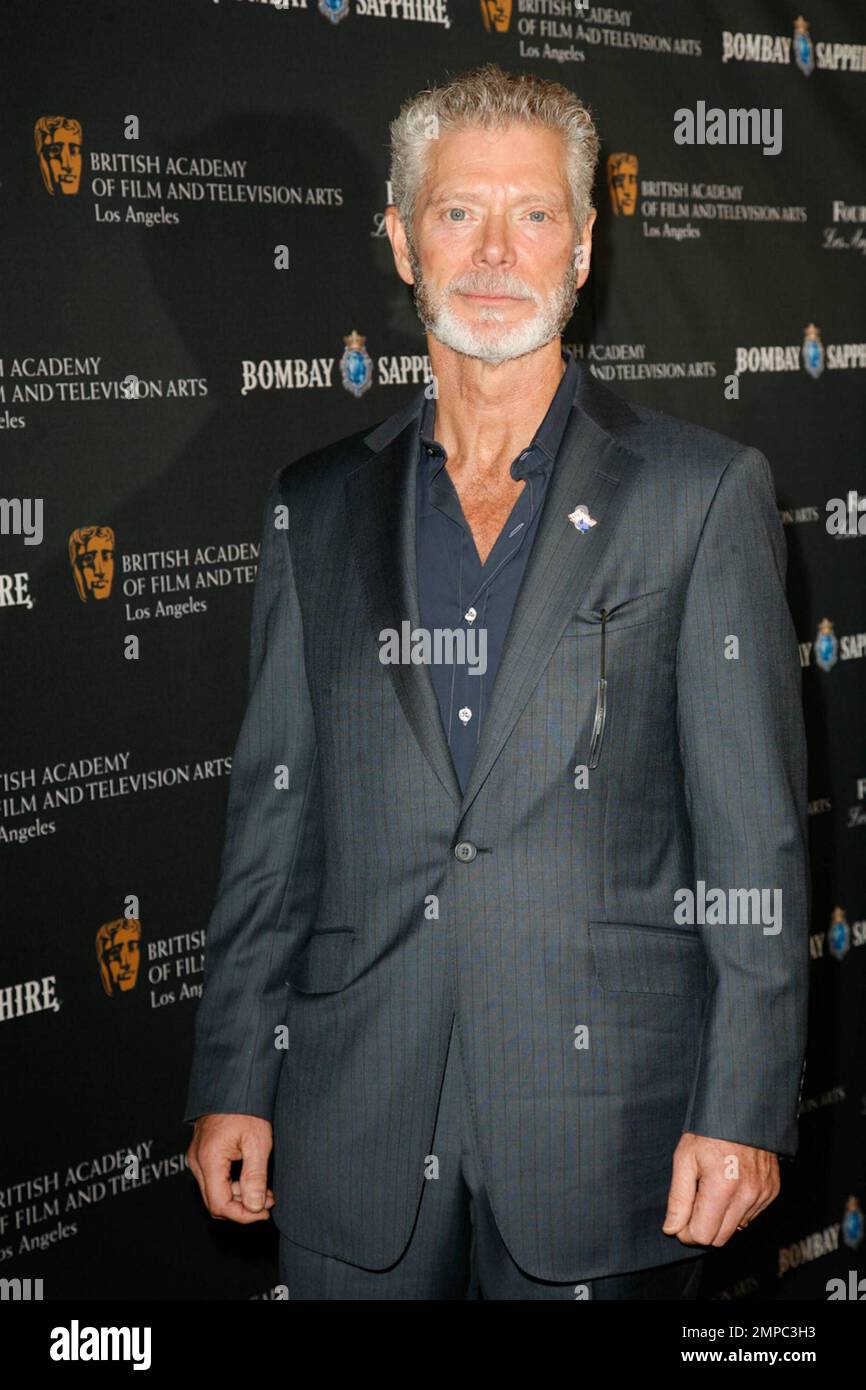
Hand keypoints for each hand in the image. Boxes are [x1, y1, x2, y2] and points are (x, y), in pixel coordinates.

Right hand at [187, 1113, 275, 1223]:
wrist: (235, 1083)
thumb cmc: (246, 1107)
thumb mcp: (257, 1142)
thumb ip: (255, 1177)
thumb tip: (253, 1208)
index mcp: (208, 1160)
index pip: (219, 1205)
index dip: (243, 1215)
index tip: (264, 1212)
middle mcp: (196, 1161)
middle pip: (215, 1202)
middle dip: (242, 1207)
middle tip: (268, 1200)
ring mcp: (197, 1157)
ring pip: (215, 1192)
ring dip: (239, 1196)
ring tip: (264, 1189)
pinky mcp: (202, 1153)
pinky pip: (215, 1178)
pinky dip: (233, 1184)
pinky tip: (252, 1178)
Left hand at [662, 1132, 779, 1246]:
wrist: (742, 1110)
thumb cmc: (709, 1132)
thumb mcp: (684, 1158)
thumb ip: (678, 1198)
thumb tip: (672, 1228)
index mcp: (722, 1188)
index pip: (702, 1235)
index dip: (686, 1230)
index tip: (680, 1216)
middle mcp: (747, 1195)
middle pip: (720, 1238)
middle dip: (702, 1227)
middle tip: (693, 1203)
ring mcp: (762, 1194)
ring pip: (735, 1228)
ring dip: (720, 1217)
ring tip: (712, 1187)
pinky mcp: (772, 1191)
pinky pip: (750, 1215)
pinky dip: (737, 1208)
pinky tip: (729, 1185)